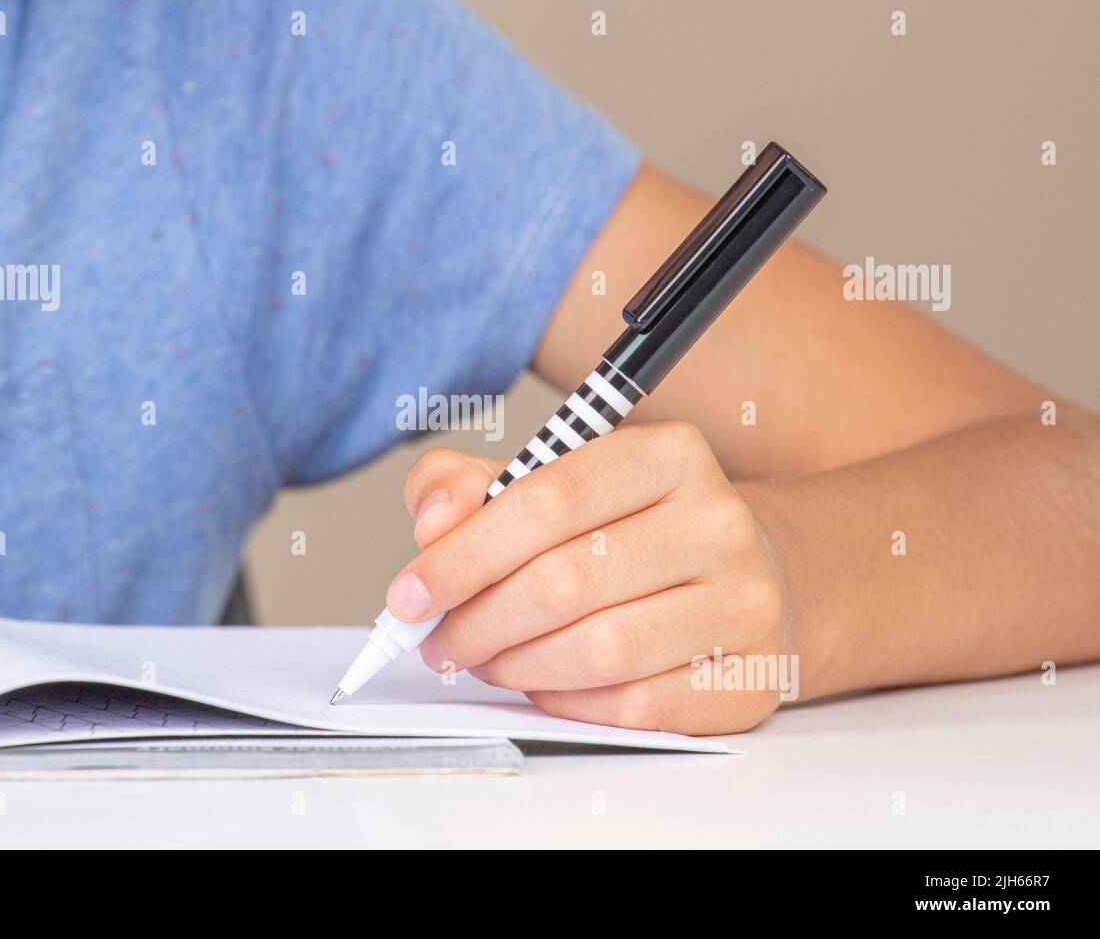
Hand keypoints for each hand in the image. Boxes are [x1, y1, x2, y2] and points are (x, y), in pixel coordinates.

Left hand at [388, 422, 789, 735]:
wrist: (739, 574)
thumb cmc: (626, 530)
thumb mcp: (549, 481)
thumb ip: (469, 486)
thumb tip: (433, 522)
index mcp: (667, 453)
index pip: (545, 501)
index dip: (462, 556)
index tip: (409, 594)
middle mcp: (717, 521)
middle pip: (564, 582)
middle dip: (478, 622)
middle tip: (442, 641)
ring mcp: (743, 601)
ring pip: (599, 651)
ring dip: (518, 667)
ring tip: (488, 661)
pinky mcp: (751, 676)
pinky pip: (636, 706)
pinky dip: (569, 703)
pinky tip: (546, 685)